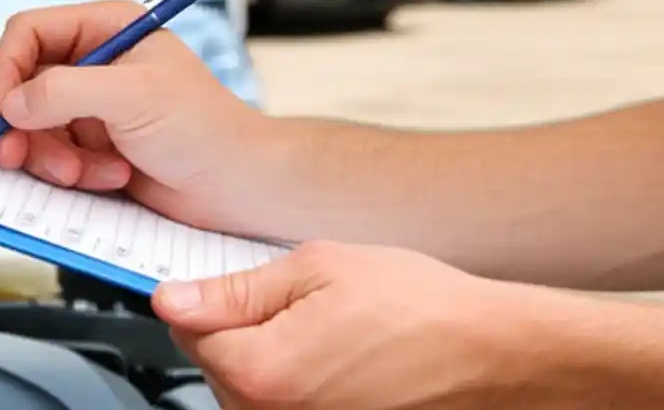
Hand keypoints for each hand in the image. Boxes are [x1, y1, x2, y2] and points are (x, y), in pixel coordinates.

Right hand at [0, 0, 276, 230]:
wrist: (238, 186)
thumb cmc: (204, 129)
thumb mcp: (133, 98)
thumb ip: (65, 92)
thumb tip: (10, 104)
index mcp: (108, 28)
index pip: (29, 33)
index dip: (5, 70)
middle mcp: (95, 63)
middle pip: (22, 84)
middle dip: (24, 126)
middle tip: (17, 156)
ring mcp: (93, 107)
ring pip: (33, 127)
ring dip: (51, 156)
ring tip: (87, 173)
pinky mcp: (94, 147)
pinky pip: (54, 157)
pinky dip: (75, 174)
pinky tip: (114, 177)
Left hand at [153, 241, 568, 408]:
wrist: (491, 355)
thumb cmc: (420, 309)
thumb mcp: (319, 268)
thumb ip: (235, 289)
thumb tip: (172, 298)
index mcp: (260, 370)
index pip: (187, 330)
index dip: (208, 296)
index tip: (232, 283)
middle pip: (214, 365)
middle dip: (239, 329)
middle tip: (300, 302)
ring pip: (244, 390)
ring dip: (267, 359)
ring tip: (327, 333)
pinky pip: (281, 407)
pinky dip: (295, 384)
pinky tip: (334, 361)